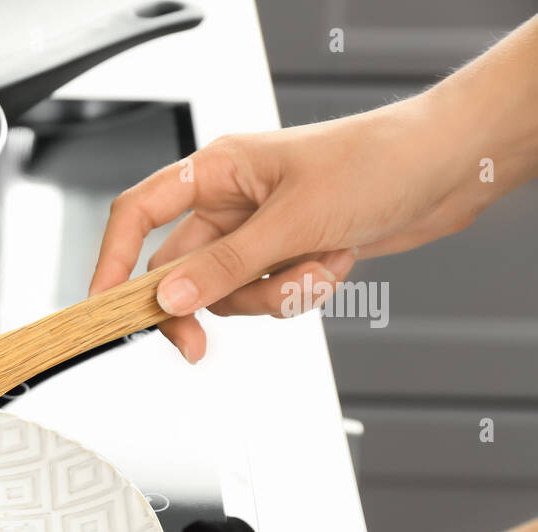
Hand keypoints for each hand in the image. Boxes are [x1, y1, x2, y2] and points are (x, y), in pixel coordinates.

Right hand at [92, 18, 537, 362]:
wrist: (447, 169)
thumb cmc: (376, 163)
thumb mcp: (291, 222)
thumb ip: (225, 266)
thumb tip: (170, 301)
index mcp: (215, 171)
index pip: (138, 215)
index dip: (111, 261)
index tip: (104, 308)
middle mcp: (229, 201)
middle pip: (180, 271)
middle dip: (205, 306)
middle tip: (196, 348)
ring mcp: (257, 231)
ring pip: (229, 293)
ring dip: (271, 297)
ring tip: (317, 268)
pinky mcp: (286, 254)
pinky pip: (268, 296)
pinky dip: (299, 293)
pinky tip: (335, 263)